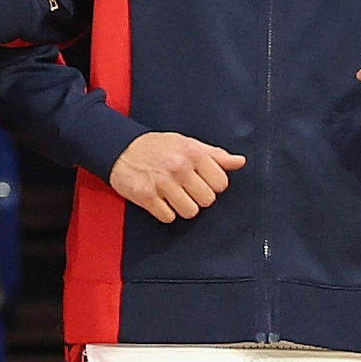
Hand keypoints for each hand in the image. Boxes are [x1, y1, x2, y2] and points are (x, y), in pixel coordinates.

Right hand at [107, 131, 243, 218]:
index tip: (202, 181)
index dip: (213, 185)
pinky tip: (160, 201)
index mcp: (193, 153)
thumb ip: (215, 155)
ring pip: (190, 212)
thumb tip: (240, 162)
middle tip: (186, 189)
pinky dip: (165, 213)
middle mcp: (179, 167)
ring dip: (183, 208)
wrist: (120, 148)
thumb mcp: (188, 144)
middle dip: (198, 197)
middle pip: (207, 200)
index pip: (221, 183)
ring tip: (174, 196)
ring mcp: (162, 183)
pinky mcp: (146, 196)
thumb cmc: (157, 147)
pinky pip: (168, 217)